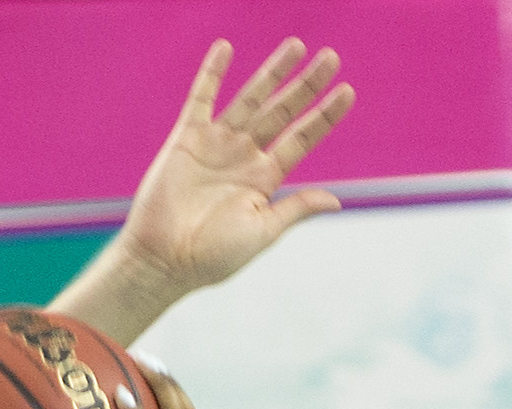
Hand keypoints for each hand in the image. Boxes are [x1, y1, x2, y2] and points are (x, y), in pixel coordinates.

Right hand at [119, 40, 353, 300]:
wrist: (163, 260)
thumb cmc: (212, 257)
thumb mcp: (262, 232)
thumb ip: (295, 208)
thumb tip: (336, 200)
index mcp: (264, 180)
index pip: (300, 139)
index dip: (323, 116)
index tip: (347, 92)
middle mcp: (244, 157)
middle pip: (282, 112)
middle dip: (306, 86)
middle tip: (331, 58)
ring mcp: (216, 144)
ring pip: (251, 98)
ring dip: (273, 72)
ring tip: (297, 46)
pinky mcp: (187, 138)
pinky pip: (201, 97)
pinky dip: (212, 73)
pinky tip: (225, 47)